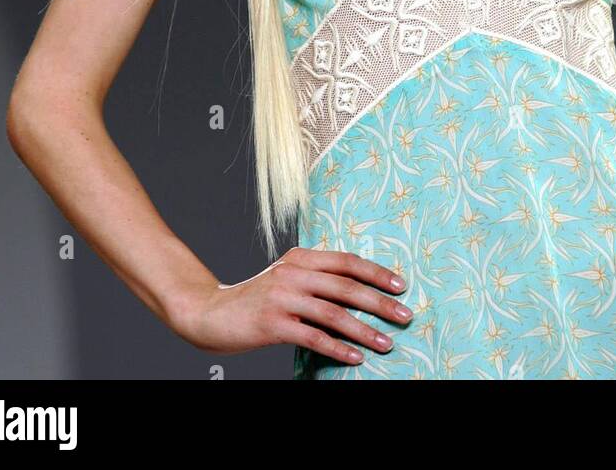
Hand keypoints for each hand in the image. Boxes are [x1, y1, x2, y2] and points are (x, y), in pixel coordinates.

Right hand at [169, 246, 412, 363]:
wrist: (211, 312)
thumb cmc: (257, 297)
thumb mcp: (286, 276)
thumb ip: (316, 277)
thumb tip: (360, 288)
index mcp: (300, 257)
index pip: (346, 261)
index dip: (376, 272)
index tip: (401, 285)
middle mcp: (293, 273)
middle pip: (345, 286)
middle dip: (379, 302)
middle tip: (405, 315)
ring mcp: (282, 297)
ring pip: (333, 313)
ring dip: (364, 330)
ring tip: (386, 343)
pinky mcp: (273, 323)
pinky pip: (313, 337)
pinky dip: (337, 348)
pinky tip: (354, 358)